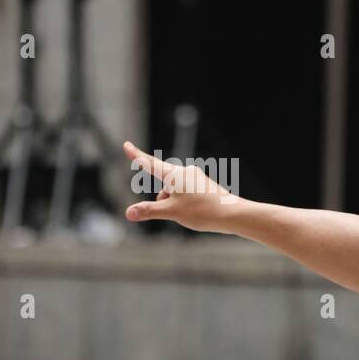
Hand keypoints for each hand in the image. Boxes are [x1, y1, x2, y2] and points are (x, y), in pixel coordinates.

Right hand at [122, 141, 239, 232]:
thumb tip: (128, 213)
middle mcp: (184, 172)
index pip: (149, 163)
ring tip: (189, 214)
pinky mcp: (203, 184)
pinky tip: (196, 212)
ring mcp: (195, 177)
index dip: (136, 156)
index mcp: (174, 174)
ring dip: (173, 201)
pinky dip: (183, 202)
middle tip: (174, 211)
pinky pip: (186, 191)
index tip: (126, 145)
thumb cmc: (202, 212)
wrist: (232, 214)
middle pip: (163, 181)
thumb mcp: (172, 212)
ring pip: (174, 189)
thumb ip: (149, 211)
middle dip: (162, 197)